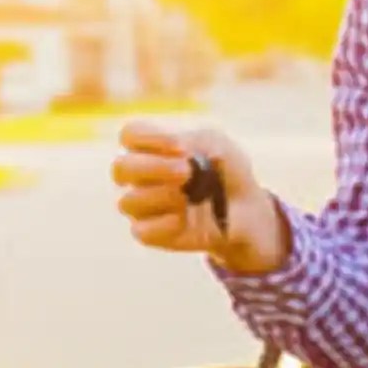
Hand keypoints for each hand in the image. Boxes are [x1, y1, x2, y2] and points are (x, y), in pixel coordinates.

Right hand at [111, 121, 289, 272]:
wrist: (246, 206)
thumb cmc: (226, 169)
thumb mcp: (215, 143)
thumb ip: (189, 139)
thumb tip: (172, 148)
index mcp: (151, 147)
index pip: (130, 134)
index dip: (149, 137)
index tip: (181, 146)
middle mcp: (140, 176)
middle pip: (121, 168)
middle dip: (153, 167)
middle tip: (186, 171)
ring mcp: (143, 206)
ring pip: (128, 202)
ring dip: (161, 196)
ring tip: (189, 197)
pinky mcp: (151, 233)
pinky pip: (142, 231)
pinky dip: (164, 224)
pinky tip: (185, 218)